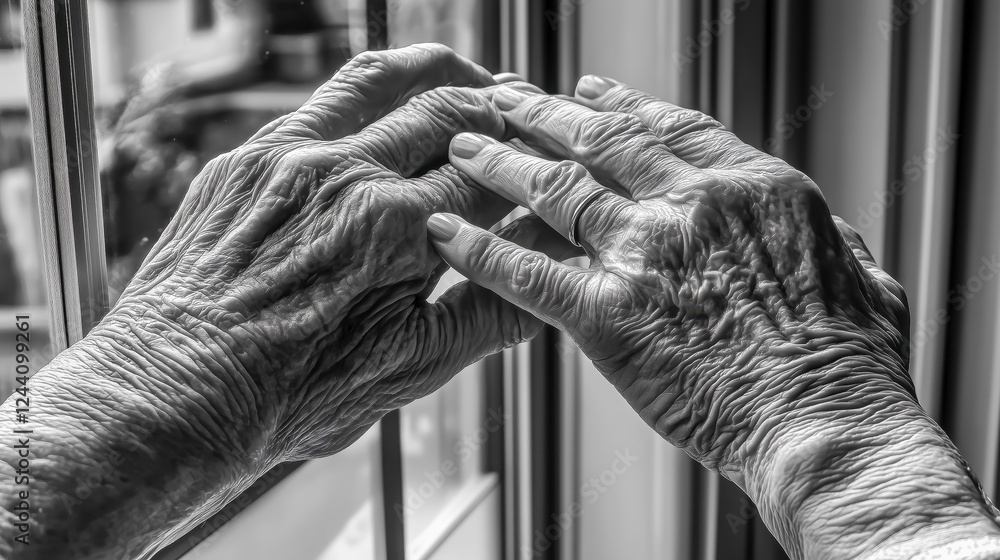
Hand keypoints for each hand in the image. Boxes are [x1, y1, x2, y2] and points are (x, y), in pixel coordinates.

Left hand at [0, 44, 552, 558]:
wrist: (174, 394)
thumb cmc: (288, 396)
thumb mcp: (410, 369)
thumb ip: (490, 312)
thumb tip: (550, 274)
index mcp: (395, 230)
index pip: (491, 176)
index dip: (532, 171)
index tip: (549, 172)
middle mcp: (345, 174)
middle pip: (449, 110)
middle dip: (500, 109)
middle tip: (524, 118)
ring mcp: (289, 156)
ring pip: (381, 79)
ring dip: (437, 70)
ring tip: (471, 78)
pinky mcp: (247, 157)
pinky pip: (318, 101)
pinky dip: (368, 95)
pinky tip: (384, 111)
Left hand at [426, 78, 999, 558]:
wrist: (822, 422)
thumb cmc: (851, 363)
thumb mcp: (863, 276)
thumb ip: (832, 241)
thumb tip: (830, 231)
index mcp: (749, 186)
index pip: (669, 127)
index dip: (621, 103)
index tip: (589, 91)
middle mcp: (688, 204)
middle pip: (600, 141)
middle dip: (545, 114)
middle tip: (506, 96)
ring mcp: (643, 254)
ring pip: (555, 190)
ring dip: (500, 162)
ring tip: (463, 143)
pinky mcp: (605, 315)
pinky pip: (524, 273)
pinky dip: (476, 250)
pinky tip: (443, 232)